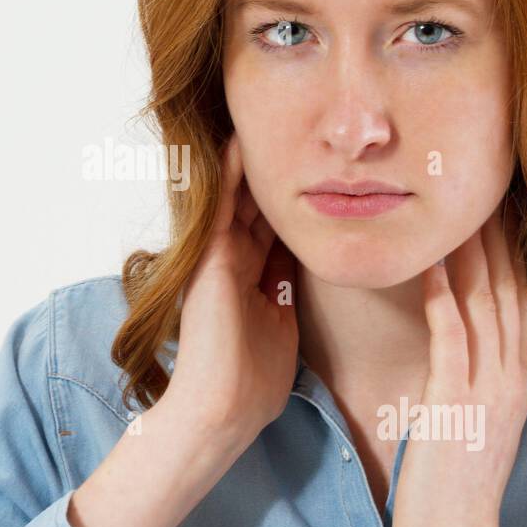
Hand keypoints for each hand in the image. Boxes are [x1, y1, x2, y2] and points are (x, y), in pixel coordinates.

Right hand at [163, 131, 299, 443]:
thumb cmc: (251, 383)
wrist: (221, 410)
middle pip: (256, 203)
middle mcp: (231, 260)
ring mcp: (218, 257)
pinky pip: (224, 207)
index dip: (293, 196)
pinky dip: (233, 174)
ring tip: (261, 116)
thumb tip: (308, 266)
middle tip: (293, 126)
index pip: (273, 225)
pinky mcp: (209, 259)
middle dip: (275, 168)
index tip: (316, 165)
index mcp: (250, 277)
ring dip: (253, 160)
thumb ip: (286, 291)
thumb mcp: (282, 324)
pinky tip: (243, 141)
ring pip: (238, 197)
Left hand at [389, 197, 526, 526]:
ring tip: (458, 204)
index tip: (498, 207)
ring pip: (484, 302)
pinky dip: (440, 293)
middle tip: (485, 184)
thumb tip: (459, 343)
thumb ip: (474, 381)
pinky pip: (450, 333)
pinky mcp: (455, 401)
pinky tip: (429, 259)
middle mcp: (510, 377)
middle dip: (496, 234)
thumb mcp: (475, 422)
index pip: (517, 299)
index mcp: (517, 380)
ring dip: (470, 250)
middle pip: (507, 289)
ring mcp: (488, 388)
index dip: (509, 250)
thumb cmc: (452, 485)